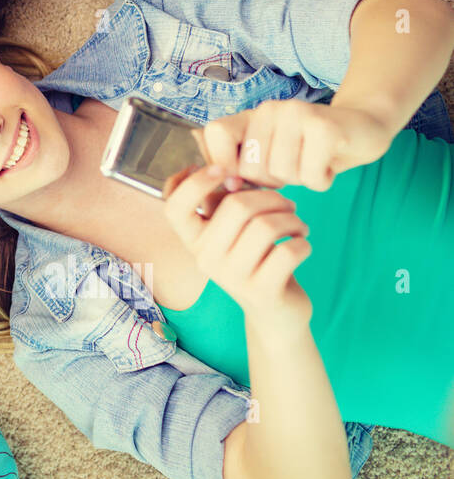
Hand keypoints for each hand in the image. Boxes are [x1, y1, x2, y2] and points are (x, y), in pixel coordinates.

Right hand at [164, 165, 312, 333]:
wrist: (275, 312)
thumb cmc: (254, 257)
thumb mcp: (230, 231)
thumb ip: (221, 200)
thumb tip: (224, 165)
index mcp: (193, 239)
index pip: (174, 207)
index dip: (195, 182)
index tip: (222, 170)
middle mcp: (205, 258)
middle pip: (237, 206)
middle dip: (271, 197)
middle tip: (286, 204)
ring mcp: (231, 277)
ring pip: (266, 226)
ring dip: (292, 219)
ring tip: (297, 224)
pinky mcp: (261, 292)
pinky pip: (289, 250)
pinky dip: (303, 242)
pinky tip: (301, 245)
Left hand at [197, 100, 392, 191]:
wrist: (364, 128)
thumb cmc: (311, 149)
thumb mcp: (271, 156)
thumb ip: (241, 165)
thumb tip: (223, 181)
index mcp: (251, 116)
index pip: (215, 133)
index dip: (224, 163)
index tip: (244, 179)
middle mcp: (269, 109)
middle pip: (251, 168)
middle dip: (274, 180)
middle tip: (294, 166)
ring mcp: (297, 113)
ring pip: (282, 174)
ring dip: (301, 180)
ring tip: (312, 162)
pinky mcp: (324, 127)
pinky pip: (310, 176)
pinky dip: (322, 181)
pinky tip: (329, 165)